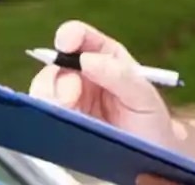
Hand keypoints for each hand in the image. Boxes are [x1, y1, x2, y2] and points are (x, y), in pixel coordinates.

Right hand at [29, 20, 177, 150]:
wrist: (150, 160)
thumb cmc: (152, 122)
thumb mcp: (144, 96)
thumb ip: (120, 75)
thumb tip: (87, 60)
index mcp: (106, 59)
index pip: (82, 38)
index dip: (70, 35)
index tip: (66, 43)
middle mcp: (84, 76)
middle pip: (55, 64)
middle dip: (58, 78)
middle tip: (71, 97)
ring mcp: (71, 99)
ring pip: (44, 88)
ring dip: (49, 98)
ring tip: (67, 111)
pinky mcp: (62, 122)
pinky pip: (42, 113)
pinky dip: (45, 115)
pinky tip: (60, 122)